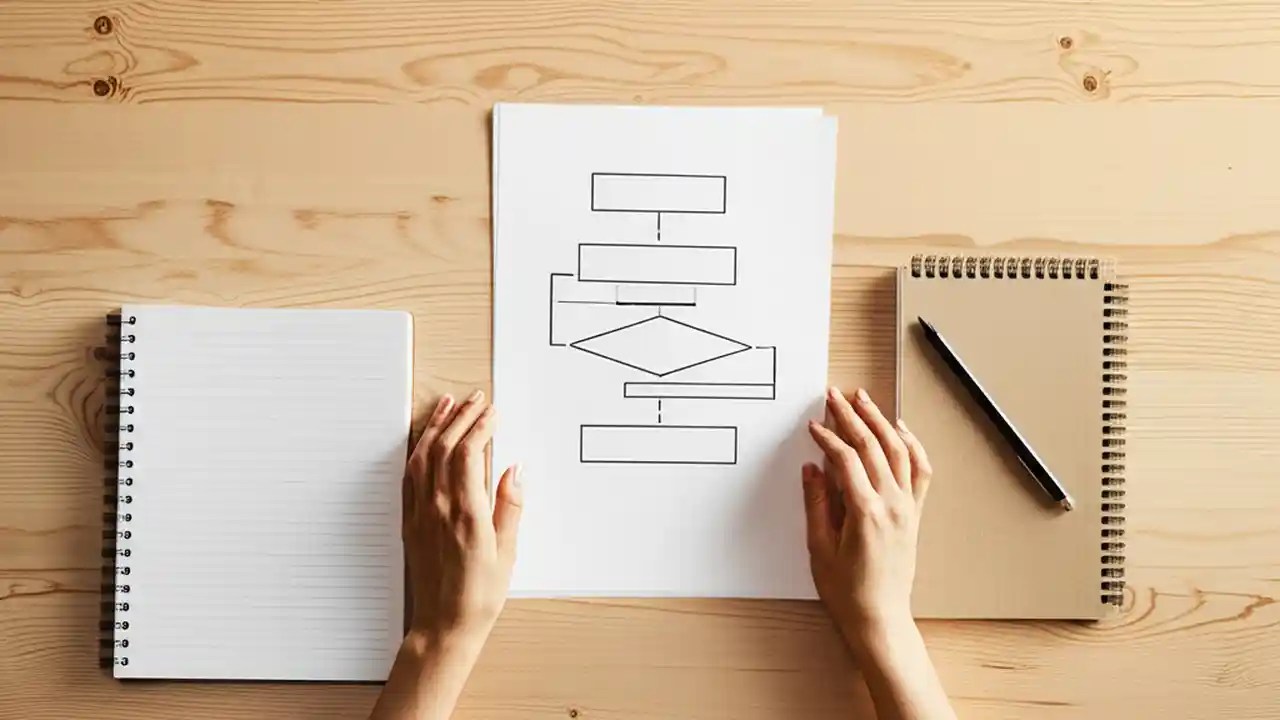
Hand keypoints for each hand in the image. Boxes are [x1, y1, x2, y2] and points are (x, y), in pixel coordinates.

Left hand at [371, 391, 522, 719]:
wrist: (443, 625)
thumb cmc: (478, 595)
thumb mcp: (507, 551)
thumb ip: (509, 506)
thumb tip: (513, 470)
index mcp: (466, 513)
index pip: (469, 453)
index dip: (480, 426)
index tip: (493, 411)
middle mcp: (438, 508)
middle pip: (445, 447)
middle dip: (461, 417)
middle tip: (475, 399)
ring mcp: (421, 513)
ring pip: (422, 456)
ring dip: (434, 426)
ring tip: (445, 404)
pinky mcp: (411, 522)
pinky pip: (410, 476)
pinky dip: (417, 450)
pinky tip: (424, 441)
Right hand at [803, 387, 931, 652]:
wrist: (880, 617)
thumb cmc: (847, 591)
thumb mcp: (820, 548)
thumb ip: (817, 503)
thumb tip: (813, 469)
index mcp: (866, 512)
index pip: (846, 460)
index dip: (827, 438)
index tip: (813, 425)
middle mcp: (892, 505)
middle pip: (873, 446)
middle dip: (851, 417)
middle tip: (834, 397)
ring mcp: (907, 508)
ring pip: (898, 451)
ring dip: (880, 422)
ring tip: (864, 401)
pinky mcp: (914, 514)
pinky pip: (919, 471)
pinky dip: (911, 446)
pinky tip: (899, 430)